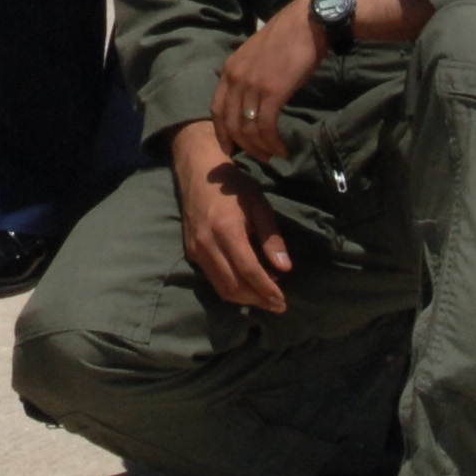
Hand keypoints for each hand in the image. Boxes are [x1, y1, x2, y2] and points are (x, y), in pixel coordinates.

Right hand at [169, 120, 292, 314]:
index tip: (282, 301)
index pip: (248, 270)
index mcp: (226, 230)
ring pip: (221, 287)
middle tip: (278, 305)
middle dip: (257, 299)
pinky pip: (212, 279)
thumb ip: (271, 237)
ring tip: (266, 297)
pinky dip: (231, 287)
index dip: (266, 289)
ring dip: (245, 298)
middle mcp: (207, 244)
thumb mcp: (259, 204)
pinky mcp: (191, 252)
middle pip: (233, 286)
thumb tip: (285, 268)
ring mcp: (196, 249)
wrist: (197, 171)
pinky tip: (248, 283)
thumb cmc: (233, 185)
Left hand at [209, 0, 327, 161]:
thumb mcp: (257, 56)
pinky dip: (272, 142)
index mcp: (230, 69)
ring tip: (274, 155)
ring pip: (247, 128)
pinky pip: (266, 126)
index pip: (216, 109)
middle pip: (230, 123)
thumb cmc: (288, 37)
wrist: (307, 21)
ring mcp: (252, 85)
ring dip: (260, 148)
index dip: (221, 132)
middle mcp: (236, 78)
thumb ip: (250, 76)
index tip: (230, 148)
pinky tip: (282, 148)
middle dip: (244, 146)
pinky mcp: (272, 91)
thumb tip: (252, 101)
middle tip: (260, 157)